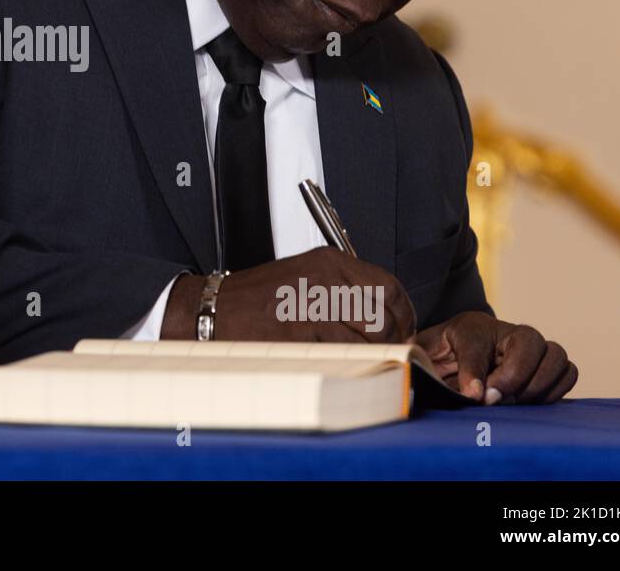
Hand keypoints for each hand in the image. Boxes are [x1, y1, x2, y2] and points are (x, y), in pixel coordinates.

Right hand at [161, 246, 415, 343]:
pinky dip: (352, 358)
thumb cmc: (258, 298)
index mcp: (330, 260)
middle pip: (385, 311)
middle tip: (388, 348)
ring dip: (373, 350)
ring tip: (363, 356)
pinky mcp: (304, 327)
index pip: (389, 285)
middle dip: (392, 336)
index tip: (401, 327)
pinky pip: (347, 348)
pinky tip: (342, 359)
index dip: (403, 312)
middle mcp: (327, 276)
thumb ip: (343, 289)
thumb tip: (383, 317)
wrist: (216, 309)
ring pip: (370, 333)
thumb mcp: (305, 277)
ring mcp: (316, 301)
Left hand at [414, 311, 576, 403]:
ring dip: (541, 388)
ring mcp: (535, 350)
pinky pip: (568, 376)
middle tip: (499, 399)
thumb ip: (459, 370)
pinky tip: (528, 403)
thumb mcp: (435, 352)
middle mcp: (515, 335)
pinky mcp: (548, 368)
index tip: (481, 396)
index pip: (501, 345)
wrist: (451, 355)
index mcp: (483, 327)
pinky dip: (554, 393)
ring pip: (560, 360)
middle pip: (541, 346)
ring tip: (514, 402)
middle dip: (522, 380)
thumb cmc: (444, 350)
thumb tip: (477, 395)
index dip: (493, 374)